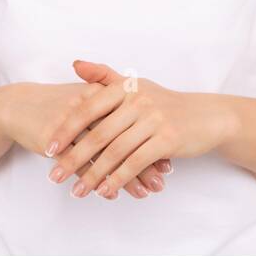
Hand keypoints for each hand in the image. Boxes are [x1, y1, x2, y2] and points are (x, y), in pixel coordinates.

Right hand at [0, 81, 170, 198]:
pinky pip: (79, 165)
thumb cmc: (58, 104)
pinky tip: (109, 193)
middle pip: (122, 138)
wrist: (19, 107)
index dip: (151, 140)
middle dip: (144, 161)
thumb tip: (145, 125)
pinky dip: (96, 180)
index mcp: (99, 95)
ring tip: (144, 192)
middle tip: (162, 180)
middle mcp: (87, 108)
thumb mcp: (87, 97)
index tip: (168, 159)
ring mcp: (70, 126)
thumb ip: (114, 107)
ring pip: (104, 154)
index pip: (132, 121)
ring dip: (125, 176)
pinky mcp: (54, 142)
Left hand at [45, 60, 235, 199]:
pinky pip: (136, 162)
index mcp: (126, 87)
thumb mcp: (136, 85)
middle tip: (54, 176)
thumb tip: (75, 64)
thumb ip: (104, 76)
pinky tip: (105, 191)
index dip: (66, 129)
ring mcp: (153, 119)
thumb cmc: (165, 103)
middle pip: (98, 133)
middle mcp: (138, 101)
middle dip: (74, 158)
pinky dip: (118, 179)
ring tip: (76, 191)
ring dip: (93, 175)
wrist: (206, 116)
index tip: (48, 148)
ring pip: (115, 152)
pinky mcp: (167, 139)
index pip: (88, 109)